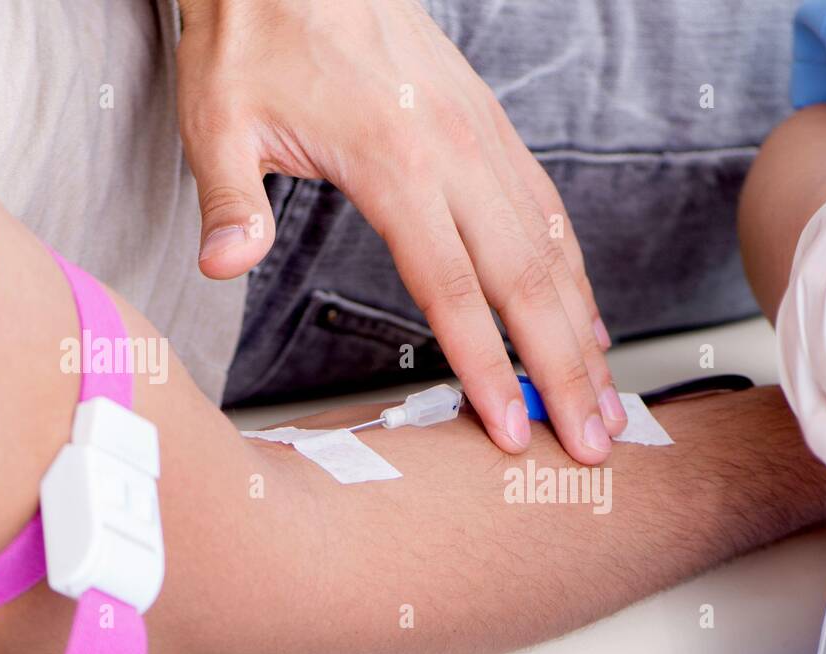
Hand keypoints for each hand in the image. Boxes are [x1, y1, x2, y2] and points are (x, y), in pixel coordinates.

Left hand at [174, 0, 624, 463]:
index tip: (513, 431)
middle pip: (527, 284)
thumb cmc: (257, 34)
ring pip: (554, 251)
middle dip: (564, 372)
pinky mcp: (492, 130)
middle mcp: (457, 155)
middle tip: (592, 442)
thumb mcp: (218, 116)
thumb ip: (230, 198)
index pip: (455, 291)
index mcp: (396, 164)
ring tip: (606, 398)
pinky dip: (576, 275)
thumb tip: (227, 264)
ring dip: (585, 331)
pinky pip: (550, 213)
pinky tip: (587, 320)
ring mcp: (484, 141)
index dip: (488, 369)